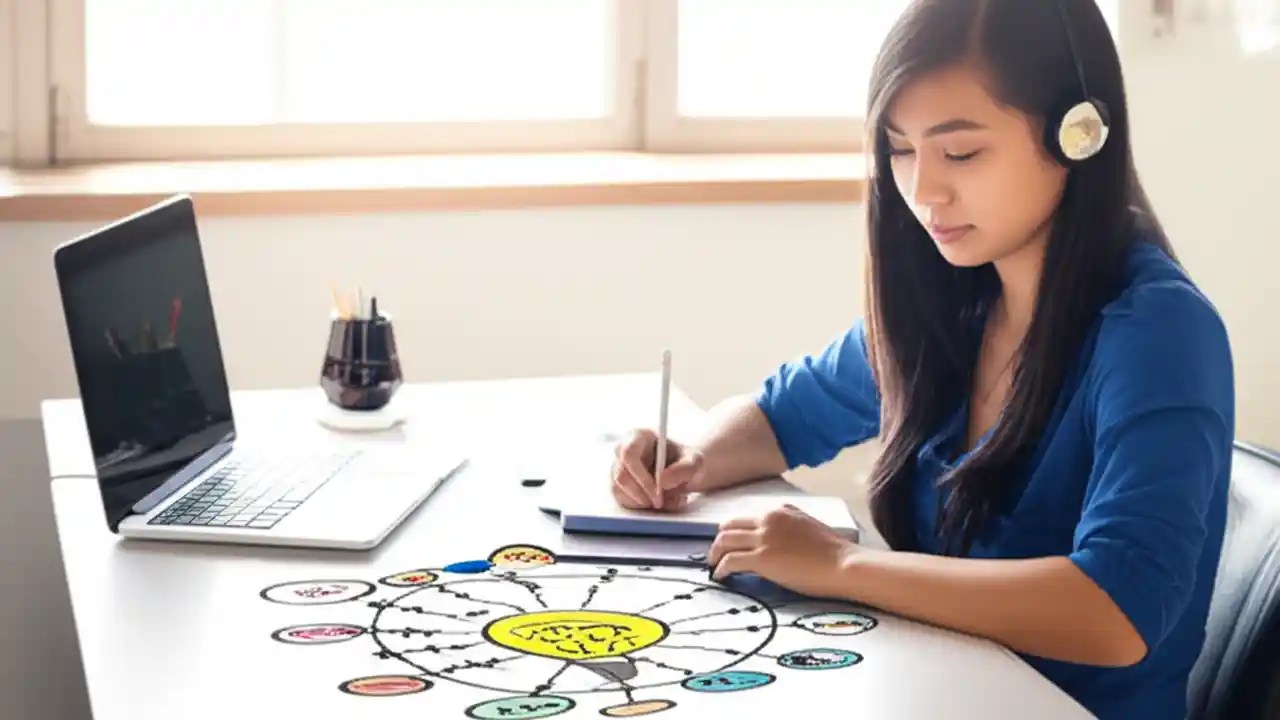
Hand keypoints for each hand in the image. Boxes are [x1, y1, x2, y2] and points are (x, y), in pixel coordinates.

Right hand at [611, 429, 704, 510]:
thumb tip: (662, 482)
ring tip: (667, 500)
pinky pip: (622, 500)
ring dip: (643, 502)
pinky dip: (640, 507)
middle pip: (621, 475)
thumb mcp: (695, 462)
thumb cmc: (688, 462)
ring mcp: (618, 468)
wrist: (687, 473)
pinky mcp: (618, 484)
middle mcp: (624, 449)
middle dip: (641, 494)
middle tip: (661, 504)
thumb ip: (684, 469)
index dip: (641, 476)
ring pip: (619, 490)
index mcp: (640, 436)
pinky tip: (657, 502)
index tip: (658, 493)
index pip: (629, 454)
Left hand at [708, 504, 857, 599]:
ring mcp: (763, 537)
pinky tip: (721, 577)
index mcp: (780, 510)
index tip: (732, 544)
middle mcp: (768, 519)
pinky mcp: (761, 558)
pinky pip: (730, 561)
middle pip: (729, 526)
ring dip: (715, 554)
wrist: (844, 565)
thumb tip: (775, 542)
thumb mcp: (808, 527)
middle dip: (719, 541)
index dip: (735, 532)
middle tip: (716, 555)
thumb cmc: (834, 553)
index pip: (746, 518)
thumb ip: (788, 528)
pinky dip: (721, 569)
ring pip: (724, 541)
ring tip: (714, 566)